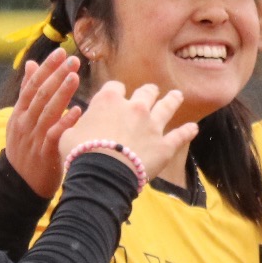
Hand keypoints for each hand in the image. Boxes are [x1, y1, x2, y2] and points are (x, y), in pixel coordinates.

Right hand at [4, 52, 83, 196]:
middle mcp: (24, 122)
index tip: (60, 52)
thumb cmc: (28, 148)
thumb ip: (28, 93)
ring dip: (61, 93)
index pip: (32, 85)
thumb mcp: (22, 119)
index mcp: (19, 113)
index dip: (46, 68)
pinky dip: (66, 122)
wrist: (20, 184)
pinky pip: (55, 135)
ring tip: (74, 76)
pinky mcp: (44, 153)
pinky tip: (79, 111)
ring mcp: (33, 137)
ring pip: (46, 111)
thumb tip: (32, 64)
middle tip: (73, 59)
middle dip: (56, 75)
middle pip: (40, 94)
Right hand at [58, 81, 196, 180]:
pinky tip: (194, 128)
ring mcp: (152, 126)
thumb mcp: (68, 134)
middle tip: (151, 91)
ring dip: (173, 100)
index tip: (117, 97)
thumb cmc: (79, 154)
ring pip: (167, 107)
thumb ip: (79, 124)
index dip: (116, 92)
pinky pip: (180, 136)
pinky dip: (187, 132)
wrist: (101, 174)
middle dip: (148, 91)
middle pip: (145, 92)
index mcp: (109, 101)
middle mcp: (134, 108)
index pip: (115, 87)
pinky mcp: (164, 145)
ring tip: (177, 95)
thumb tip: (79, 124)